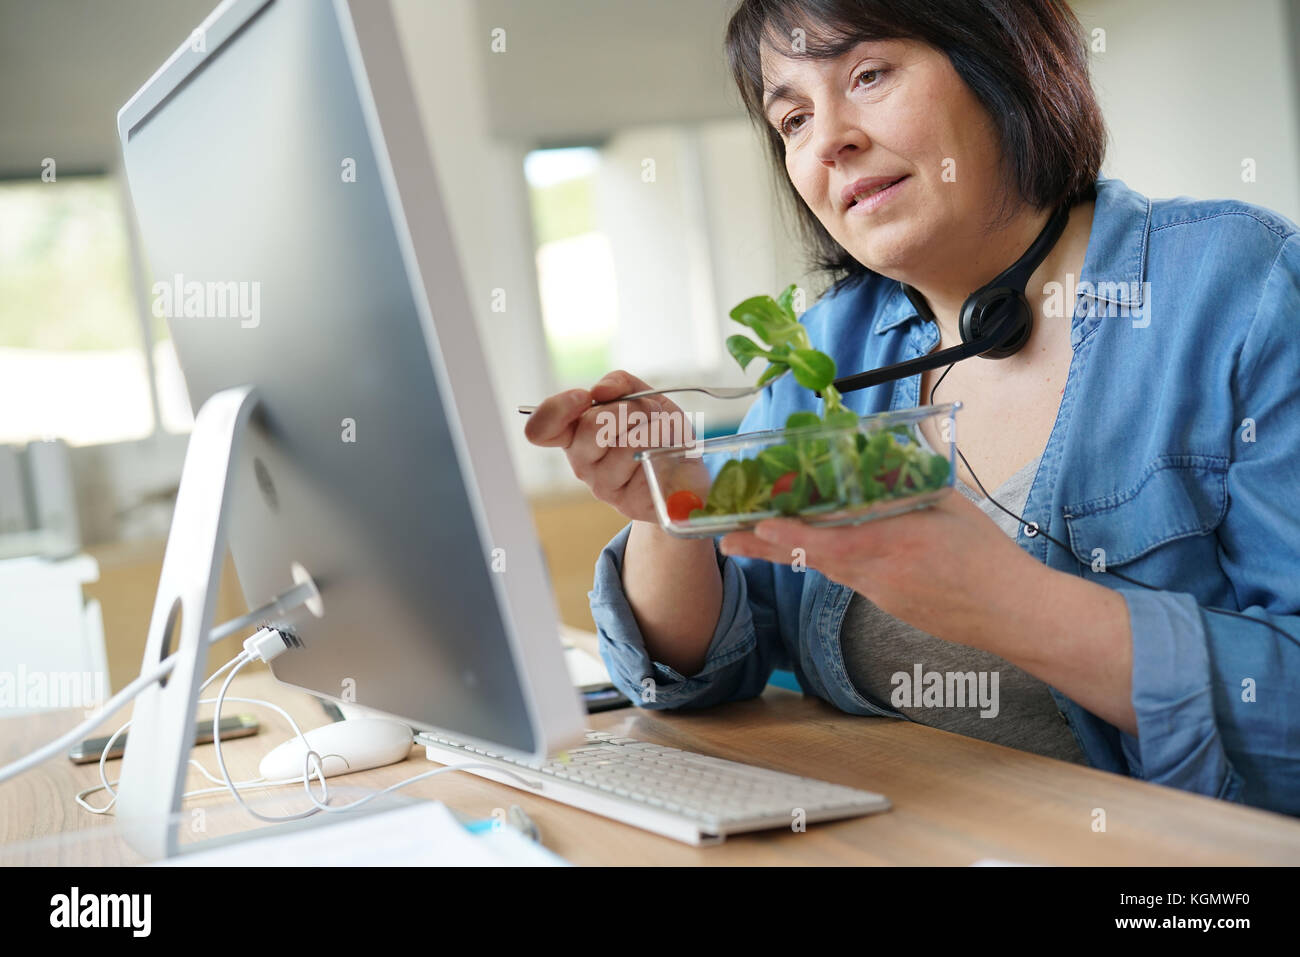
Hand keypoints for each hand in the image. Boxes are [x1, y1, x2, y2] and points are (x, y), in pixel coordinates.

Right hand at [523, 369, 704, 522]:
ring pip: (625, 443)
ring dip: (653, 426)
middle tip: (649, 411)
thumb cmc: (657, 432)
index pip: (540, 429)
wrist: (687, 470)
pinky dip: (663, 443)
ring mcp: (601, 485)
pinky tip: (667, 448)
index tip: (585, 397)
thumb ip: (619, 383)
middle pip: (591, 426)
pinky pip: (644, 460)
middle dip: (629, 408)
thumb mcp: (642, 396)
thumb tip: (600, 390)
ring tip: (663, 430)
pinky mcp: (626, 502)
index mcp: (575, 434)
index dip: (557, 408)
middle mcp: (581, 461)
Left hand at [718, 490, 1049, 649]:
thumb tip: (878, 458)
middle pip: (813, 558)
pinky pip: (849, 578)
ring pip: (828, 568)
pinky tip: (816, 548)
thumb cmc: (988, 556)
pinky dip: (827, 561)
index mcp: (897, 543)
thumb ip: (909, 483)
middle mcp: (880, 574)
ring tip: (753, 540)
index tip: (761, 525)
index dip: (792, 535)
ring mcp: (881, 594)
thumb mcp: (949, 505)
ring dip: (791, 552)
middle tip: (728, 538)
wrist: (1014, 613)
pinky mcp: (888, 605)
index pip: (832, 541)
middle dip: (768, 547)